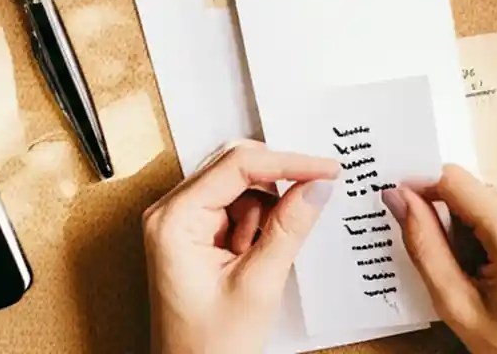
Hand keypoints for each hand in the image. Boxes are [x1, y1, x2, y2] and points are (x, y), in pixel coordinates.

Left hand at [143, 144, 338, 353]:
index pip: (237, 166)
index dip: (288, 162)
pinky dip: (257, 225)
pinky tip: (254, 256)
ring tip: (261, 257)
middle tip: (311, 199)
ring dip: (264, 212)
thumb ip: (289, 228)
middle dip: (275, 187)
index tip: (326, 169)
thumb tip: (317, 185)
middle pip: (235, 167)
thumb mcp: (258, 285)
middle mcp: (170, 212)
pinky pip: (236, 208)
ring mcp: (181, 222)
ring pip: (240, 187)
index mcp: (174, 220)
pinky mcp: (194, 234)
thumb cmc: (209, 346)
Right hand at [383, 165, 496, 353]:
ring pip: (496, 207)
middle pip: (477, 196)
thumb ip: (425, 246)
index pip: (456, 181)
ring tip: (491, 281)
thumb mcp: (459, 305)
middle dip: (459, 228)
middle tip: (465, 274)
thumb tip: (400, 199)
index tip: (402, 201)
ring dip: (481, 234)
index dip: (422, 187)